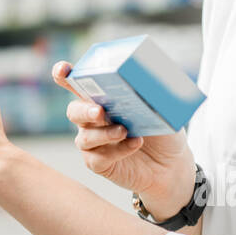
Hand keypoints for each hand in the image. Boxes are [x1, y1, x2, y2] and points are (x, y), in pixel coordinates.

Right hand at [51, 60, 195, 216]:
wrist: (172, 165)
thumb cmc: (162, 132)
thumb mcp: (161, 109)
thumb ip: (150, 95)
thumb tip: (149, 79)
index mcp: (101, 98)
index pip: (76, 84)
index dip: (64, 75)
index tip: (63, 70)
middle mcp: (91, 119)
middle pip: (74, 111)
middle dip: (85, 110)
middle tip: (101, 112)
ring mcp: (93, 142)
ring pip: (85, 137)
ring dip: (104, 133)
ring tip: (124, 131)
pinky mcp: (98, 163)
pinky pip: (97, 158)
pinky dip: (117, 151)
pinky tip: (134, 144)